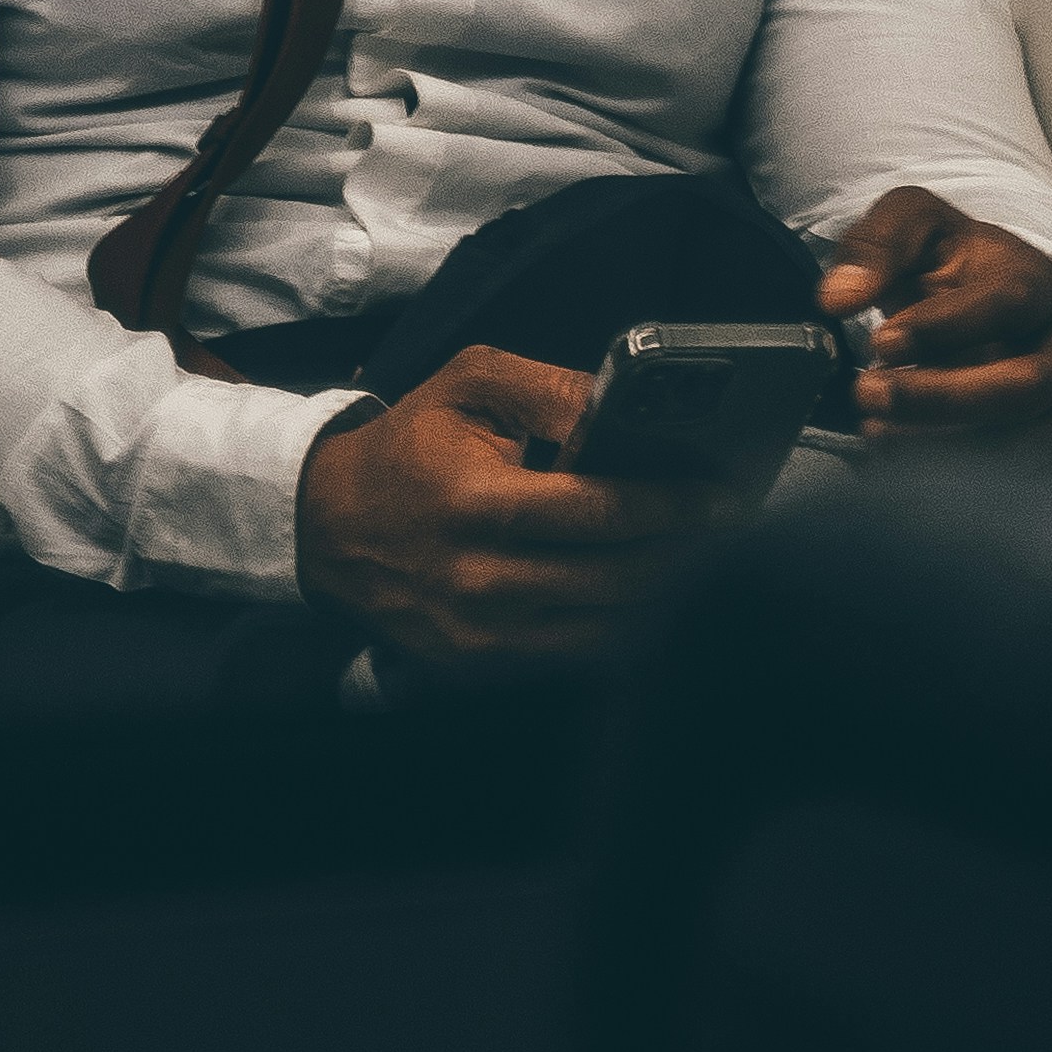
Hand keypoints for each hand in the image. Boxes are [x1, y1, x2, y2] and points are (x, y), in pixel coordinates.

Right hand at [291, 346, 734, 677]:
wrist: (328, 526)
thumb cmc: (410, 445)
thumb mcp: (468, 384)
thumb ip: (550, 387)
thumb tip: (624, 408)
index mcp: (477, 500)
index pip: (599, 511)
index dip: (672, 507)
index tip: (723, 498)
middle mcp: (480, 578)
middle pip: (615, 578)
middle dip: (681, 554)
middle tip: (721, 532)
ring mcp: (479, 634)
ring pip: (604, 629)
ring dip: (661, 598)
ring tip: (693, 563)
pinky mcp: (477, 667)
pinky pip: (573, 658)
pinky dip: (619, 631)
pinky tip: (644, 599)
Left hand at [816, 184, 1051, 452]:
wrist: (1004, 308)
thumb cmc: (960, 268)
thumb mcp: (919, 224)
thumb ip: (877, 244)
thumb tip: (837, 297)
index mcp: (1034, 284)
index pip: (1005, 305)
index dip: (944, 328)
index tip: (881, 342)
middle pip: (1021, 386)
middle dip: (940, 398)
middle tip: (867, 392)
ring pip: (1015, 442)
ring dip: (936, 444)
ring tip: (874, 428)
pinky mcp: (1043, 451)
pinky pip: (1004, 478)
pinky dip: (945, 477)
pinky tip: (894, 457)